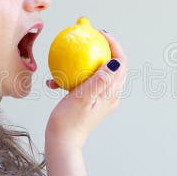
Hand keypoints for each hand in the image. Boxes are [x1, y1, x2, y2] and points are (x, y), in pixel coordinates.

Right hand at [45, 30, 126, 150]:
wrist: (62, 142)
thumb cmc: (70, 121)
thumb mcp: (84, 97)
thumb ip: (100, 80)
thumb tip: (115, 62)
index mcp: (112, 93)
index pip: (121, 63)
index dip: (114, 45)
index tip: (100, 33)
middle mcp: (110, 95)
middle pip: (112, 65)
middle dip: (102, 48)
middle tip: (88, 37)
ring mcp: (100, 98)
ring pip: (97, 73)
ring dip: (84, 63)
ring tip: (71, 54)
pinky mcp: (89, 101)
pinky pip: (84, 83)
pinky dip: (72, 78)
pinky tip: (54, 80)